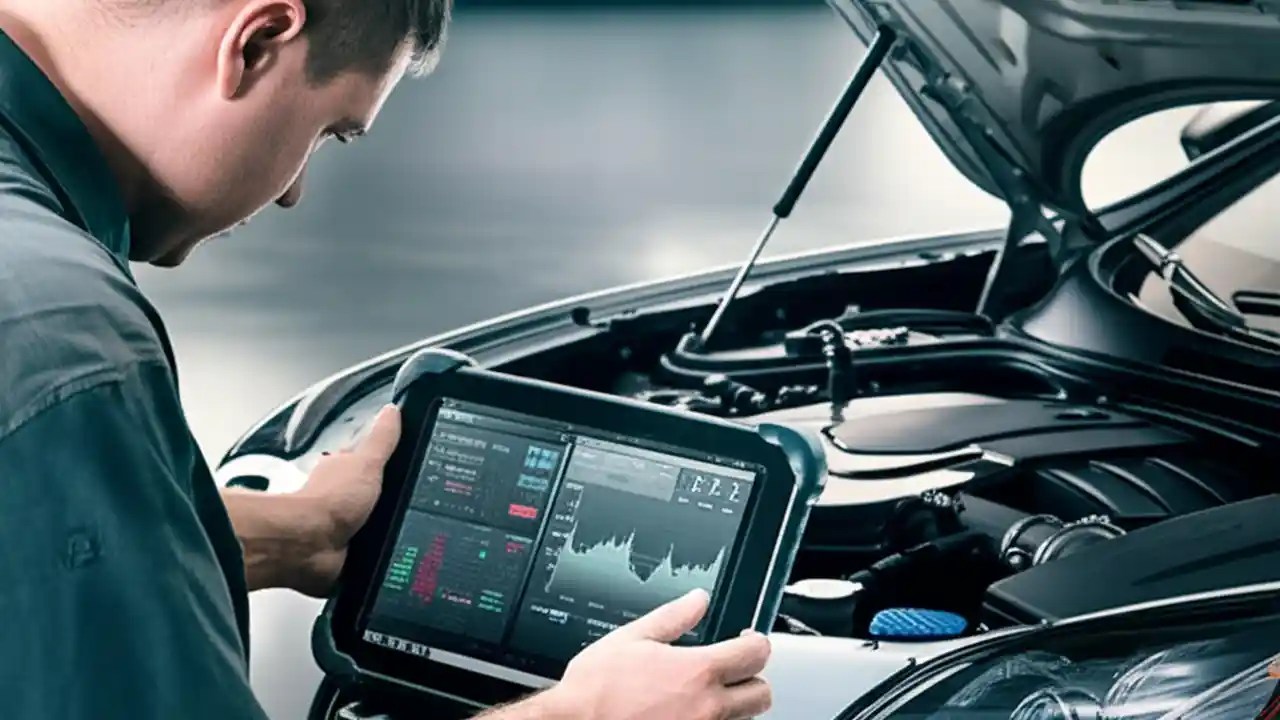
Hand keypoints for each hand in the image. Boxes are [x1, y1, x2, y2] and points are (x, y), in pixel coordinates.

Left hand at [292, 404, 400, 595]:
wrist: (310, 544)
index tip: (402, 463)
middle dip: (385, 499)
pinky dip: (374, 553)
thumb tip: (392, 410)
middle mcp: (337, 496)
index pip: (365, 459)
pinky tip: (386, 551)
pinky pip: (364, 551)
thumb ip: (382, 439)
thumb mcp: (367, 462)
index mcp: (342, 470)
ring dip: (380, 527)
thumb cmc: (329, 502)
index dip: (384, 461)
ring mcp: (338, 525)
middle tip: (408, 502)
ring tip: (401, 529)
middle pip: (368, 493)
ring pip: (367, 522)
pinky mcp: (341, 552)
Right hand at [546, 590, 772, 719]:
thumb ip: (673, 617)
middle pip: (761, 693)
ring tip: (706, 695)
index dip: (756, 642)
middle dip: (751, 678)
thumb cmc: (596, 690)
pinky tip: (690, 714)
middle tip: (732, 670)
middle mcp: (708, 707)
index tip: (746, 640)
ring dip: (734, 706)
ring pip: (743, 719)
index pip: (756, 653)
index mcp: (698, 671)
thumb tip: (697, 600)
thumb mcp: (632, 638)